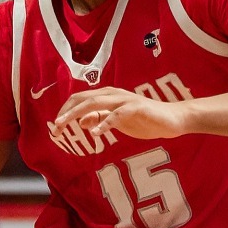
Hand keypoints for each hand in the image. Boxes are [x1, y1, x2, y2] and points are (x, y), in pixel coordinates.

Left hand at [53, 86, 189, 141]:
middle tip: (55, 128)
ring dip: (77, 114)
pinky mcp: (136, 109)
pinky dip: (104, 123)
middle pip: (83, 99)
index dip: (66, 110)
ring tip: (65, 125)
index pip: (80, 98)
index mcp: (108, 96)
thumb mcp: (117, 121)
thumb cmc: (145, 119)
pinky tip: (95, 133)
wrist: (171, 120)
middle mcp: (113, 94)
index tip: (57, 125)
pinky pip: (116, 115)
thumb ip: (100, 118)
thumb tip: (81, 121)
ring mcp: (124, 100)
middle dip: (66, 112)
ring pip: (95, 103)